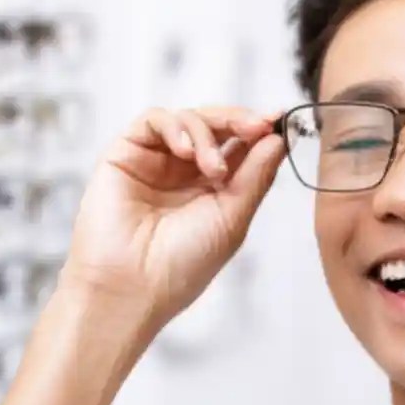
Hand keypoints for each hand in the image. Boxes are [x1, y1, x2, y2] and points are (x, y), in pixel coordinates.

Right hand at [60, 106, 285, 329]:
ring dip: (207, 134)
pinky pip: (154, 120)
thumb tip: (278, 139)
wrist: (131, 285)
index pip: (240, 147)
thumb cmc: (181, 265)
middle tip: (258, 126)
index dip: (259, 131)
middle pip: (216, 126)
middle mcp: (184, 174)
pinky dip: (175, 126)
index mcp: (214, 191)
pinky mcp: (126, 154)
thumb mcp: (233, 219)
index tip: (278, 122)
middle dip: (238, 121)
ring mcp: (155, 162)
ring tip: (212, 168)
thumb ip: (256, 176)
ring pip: (188, 119)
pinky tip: (186, 151)